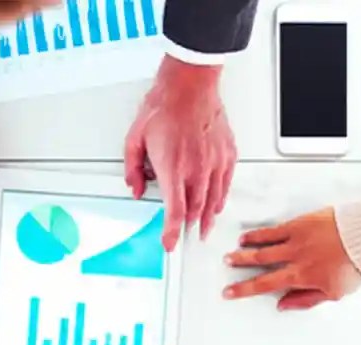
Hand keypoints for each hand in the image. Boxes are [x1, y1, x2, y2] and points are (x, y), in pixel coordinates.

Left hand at [125, 56, 236, 248]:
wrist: (190, 84)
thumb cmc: (165, 106)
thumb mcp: (135, 138)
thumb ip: (134, 168)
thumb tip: (136, 187)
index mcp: (173, 168)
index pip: (173, 211)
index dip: (170, 232)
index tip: (169, 243)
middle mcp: (196, 169)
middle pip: (194, 209)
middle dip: (188, 226)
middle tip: (185, 236)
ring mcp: (214, 162)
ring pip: (213, 200)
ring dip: (206, 217)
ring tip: (202, 227)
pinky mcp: (227, 154)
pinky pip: (226, 184)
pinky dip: (221, 198)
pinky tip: (217, 204)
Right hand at [223, 207, 360, 309]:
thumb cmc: (356, 264)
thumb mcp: (335, 293)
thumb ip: (306, 300)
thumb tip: (284, 305)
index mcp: (302, 276)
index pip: (265, 285)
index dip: (244, 289)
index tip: (230, 292)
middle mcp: (295, 257)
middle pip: (259, 262)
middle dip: (239, 265)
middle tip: (226, 266)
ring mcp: (296, 239)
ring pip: (264, 244)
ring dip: (246, 248)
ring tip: (234, 250)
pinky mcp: (301, 223)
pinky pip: (274, 229)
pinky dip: (260, 233)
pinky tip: (252, 234)